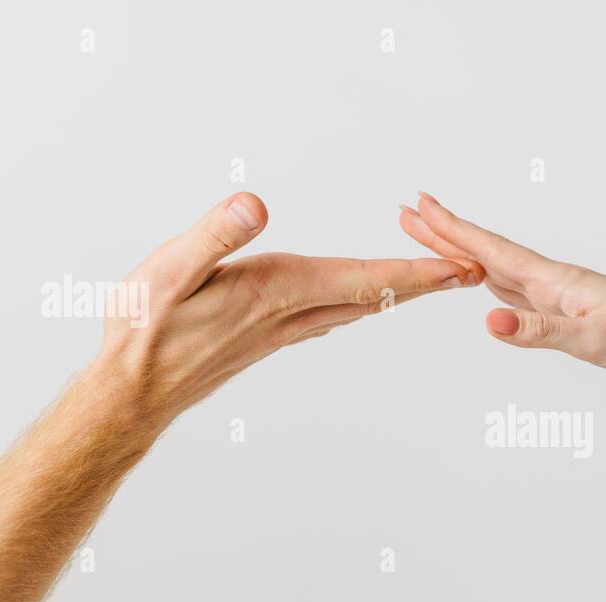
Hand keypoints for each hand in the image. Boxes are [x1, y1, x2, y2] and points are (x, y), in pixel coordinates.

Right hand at [96, 193, 482, 428]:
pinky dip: (360, 296)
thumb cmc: (142, 332)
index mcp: (275, 291)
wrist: (132, 393)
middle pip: (373, 294)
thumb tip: (255, 205)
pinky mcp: (267, 336)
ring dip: (396, 288)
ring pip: (355, 306)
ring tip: (432, 275)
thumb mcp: (167, 271)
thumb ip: (214, 236)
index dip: (416, 271)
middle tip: (472, 268)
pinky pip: (329, 314)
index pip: (363, 278)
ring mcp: (281, 330)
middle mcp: (289, 314)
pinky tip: (361, 296)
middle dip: (425, 280)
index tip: (461, 268)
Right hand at [398, 192, 605, 392]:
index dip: (453, 230)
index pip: (492, 250)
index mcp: (556, 281)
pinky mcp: (570, 319)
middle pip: (488, 253)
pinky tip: (484, 283)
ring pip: (499, 271)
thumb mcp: (593, 341)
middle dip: (447, 234)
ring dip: (464, 256)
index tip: (419, 204)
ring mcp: (561, 299)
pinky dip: (491, 284)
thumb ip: (540, 333)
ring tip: (434, 241)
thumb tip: (487, 322)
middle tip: (408, 213)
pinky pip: (517, 295)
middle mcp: (554, 283)